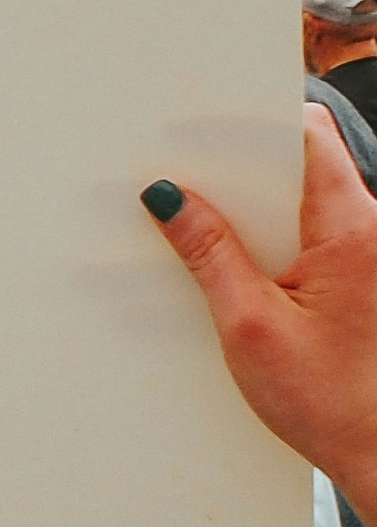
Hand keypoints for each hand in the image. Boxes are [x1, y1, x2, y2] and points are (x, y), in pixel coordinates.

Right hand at [149, 107, 376, 496]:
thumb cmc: (335, 402)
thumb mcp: (251, 325)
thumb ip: (210, 254)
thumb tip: (170, 199)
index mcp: (355, 230)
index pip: (307, 137)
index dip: (250, 124)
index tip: (196, 131)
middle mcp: (371, 231)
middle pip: (300, 165)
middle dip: (237, 170)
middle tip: (181, 184)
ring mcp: (368, 255)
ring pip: (300, 202)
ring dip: (251, 211)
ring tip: (199, 231)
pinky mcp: (360, 278)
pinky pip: (308, 237)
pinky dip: (268, 242)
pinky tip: (231, 268)